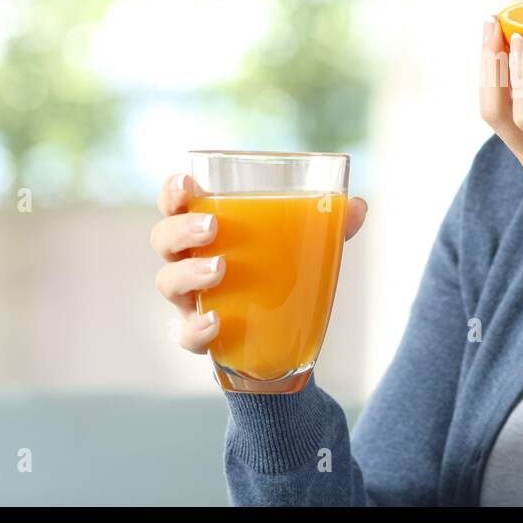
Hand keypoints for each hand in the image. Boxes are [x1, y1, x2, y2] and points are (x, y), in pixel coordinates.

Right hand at [150, 173, 368, 352]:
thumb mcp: (306, 246)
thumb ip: (330, 225)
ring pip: (167, 282)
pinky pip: (185, 335)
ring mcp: (191, 299)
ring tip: (220, 269)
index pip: (176, 202)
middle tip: (212, 228)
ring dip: (189, 274)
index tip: (188, 183)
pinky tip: (216, 323)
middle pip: (164, 239)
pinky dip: (195, 329)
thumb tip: (357, 206)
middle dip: (181, 229)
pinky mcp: (201, 336)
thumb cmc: (282, 274)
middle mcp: (189, 260)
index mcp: (208, 229)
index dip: (173, 191)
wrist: (283, 338)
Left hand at [478, 17, 522, 272]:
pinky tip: (515, 73)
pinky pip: (509, 130)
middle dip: (487, 65)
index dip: (518, 73)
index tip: (518, 37)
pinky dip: (505, 97)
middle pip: (494, 114)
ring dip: (491, 79)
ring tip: (495, 39)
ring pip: (496, 123)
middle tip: (491, 23)